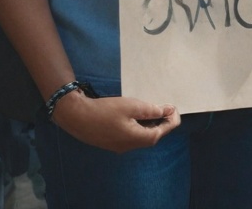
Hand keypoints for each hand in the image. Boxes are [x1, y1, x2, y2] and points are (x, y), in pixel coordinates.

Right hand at [51, 90, 179, 152]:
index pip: (162, 132)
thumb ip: (151, 110)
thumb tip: (167, 111)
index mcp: (139, 139)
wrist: (77, 117)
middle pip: (152, 136)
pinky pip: (131, 136)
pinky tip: (136, 115)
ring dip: (149, 124)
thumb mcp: (131, 106)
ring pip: (141, 136)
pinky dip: (138, 126)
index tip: (174, 108)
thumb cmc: (105, 111)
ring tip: (152, 109)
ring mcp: (120, 146)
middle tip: (165, 107)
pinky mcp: (112, 143)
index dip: (171, 120)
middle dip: (161, 122)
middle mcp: (131, 146)